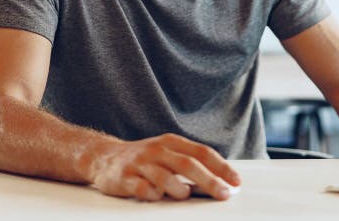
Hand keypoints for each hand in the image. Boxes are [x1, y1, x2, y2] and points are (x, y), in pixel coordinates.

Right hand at [86, 133, 240, 200]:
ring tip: (185, 194)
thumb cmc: (144, 158)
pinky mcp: (125, 178)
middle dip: (209, 180)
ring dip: (180, 189)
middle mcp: (157, 150)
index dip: (221, 167)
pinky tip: (157, 196)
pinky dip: (154, 195)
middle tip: (224, 194)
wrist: (103, 157)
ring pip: (165, 177)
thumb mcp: (167, 153)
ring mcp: (140, 164)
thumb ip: (189, 163)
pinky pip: (143, 190)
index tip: (236, 181)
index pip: (202, 152)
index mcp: (171, 142)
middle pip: (188, 165)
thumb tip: (220, 181)